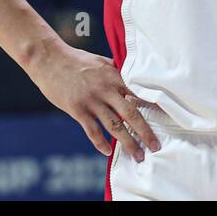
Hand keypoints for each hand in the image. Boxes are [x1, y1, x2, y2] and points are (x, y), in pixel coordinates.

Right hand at [27, 42, 162, 160]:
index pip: (139, 93)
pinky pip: (92, 131)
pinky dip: (100, 143)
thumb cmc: (76, 60)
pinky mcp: (77, 109)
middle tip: (155, 146)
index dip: (153, 107)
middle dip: (145, 132)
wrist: (50, 59)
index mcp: (115, 76)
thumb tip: (130, 77)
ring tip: (138, 155)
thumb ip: (116, 71)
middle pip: (131, 113)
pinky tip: (107, 152)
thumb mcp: (101, 61)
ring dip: (127, 143)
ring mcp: (91, 101)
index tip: (166, 119)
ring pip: (114, 126)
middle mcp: (106, 89)